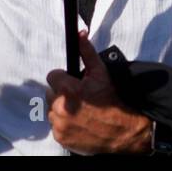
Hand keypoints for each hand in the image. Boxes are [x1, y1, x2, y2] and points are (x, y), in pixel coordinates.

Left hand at [45, 31, 150, 154]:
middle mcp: (60, 108)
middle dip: (62, 93)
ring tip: (80, 110)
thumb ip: (87, 52)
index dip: (64, 78)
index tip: (73, 82)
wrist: (120, 129)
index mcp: (68, 90)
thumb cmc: (111, 98)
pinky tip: (79, 122)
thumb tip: (80, 33)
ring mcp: (58, 124)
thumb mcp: (101, 72)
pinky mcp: (59, 137)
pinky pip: (56, 126)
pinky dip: (64, 123)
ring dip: (62, 109)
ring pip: (52, 110)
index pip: (52, 76)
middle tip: (79, 97)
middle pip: (50, 93)